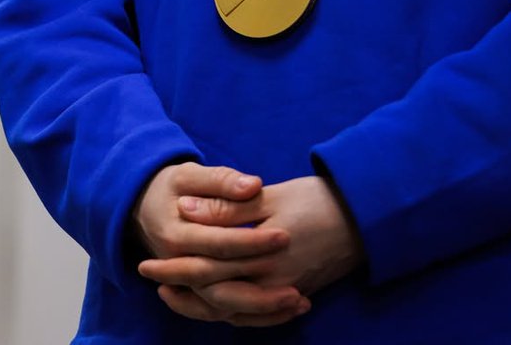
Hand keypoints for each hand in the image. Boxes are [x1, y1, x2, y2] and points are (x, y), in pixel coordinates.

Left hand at [138, 175, 363, 325]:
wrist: (363, 216)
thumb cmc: (316, 199)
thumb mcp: (271, 196)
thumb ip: (229, 207)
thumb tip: (187, 209)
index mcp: (260, 253)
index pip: (206, 264)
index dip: (174, 264)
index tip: (147, 259)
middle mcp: (269, 280)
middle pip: (214, 290)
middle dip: (178, 284)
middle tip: (148, 275)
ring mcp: (282, 291)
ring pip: (232, 309)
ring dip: (199, 303)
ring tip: (172, 294)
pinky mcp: (294, 294)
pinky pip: (255, 315)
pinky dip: (230, 313)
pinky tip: (215, 305)